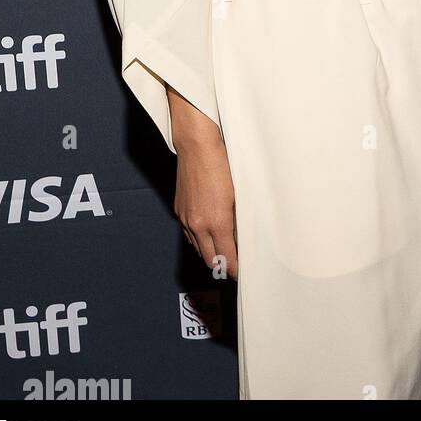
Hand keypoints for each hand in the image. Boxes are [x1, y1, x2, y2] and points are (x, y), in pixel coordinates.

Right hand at [173, 130, 237, 279]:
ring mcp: (186, 219)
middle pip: (209, 259)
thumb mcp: (238, 195)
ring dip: (210, 254)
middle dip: (222, 266)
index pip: (226, 257)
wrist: (197, 148)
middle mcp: (198, 225)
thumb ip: (238, 219)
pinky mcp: (179, 211)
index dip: (234, 268)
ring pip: (197, 248)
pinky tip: (208, 236)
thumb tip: (241, 236)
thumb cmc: (222, 166)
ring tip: (223, 254)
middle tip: (234, 268)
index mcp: (216, 222)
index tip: (241, 273)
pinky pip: (189, 235)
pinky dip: (199, 240)